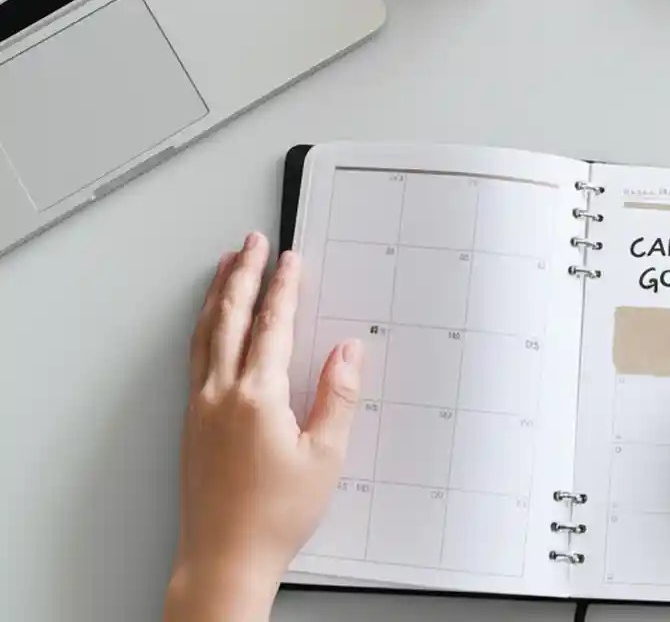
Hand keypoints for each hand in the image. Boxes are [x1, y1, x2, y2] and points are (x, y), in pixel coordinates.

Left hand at [165, 232, 362, 621]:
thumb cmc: (275, 517)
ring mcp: (200, 407)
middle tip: (252, 244)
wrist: (225, 558)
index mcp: (256, 397)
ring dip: (216, 295)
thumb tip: (347, 352)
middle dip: (242, 274)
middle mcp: (220, 394)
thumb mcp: (325, 457)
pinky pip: (194, 357)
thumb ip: (337, 396)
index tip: (290, 259)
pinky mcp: (191, 424)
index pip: (271, 326)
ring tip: (225, 268)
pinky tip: (208, 325)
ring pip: (204, 334)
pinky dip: (203, 327)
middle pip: (228, 318)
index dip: (282, 287)